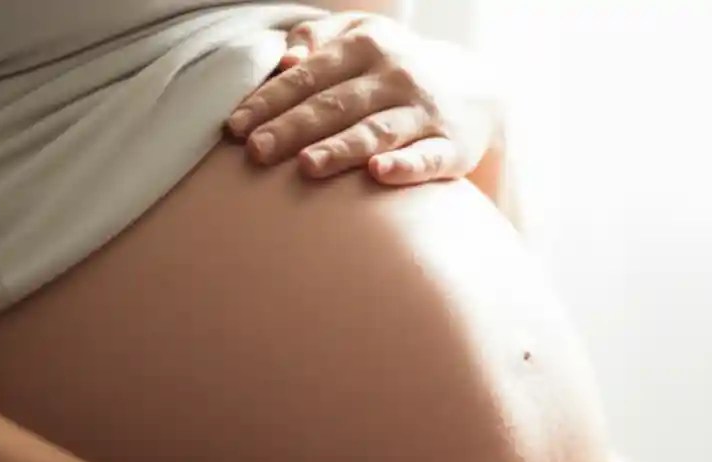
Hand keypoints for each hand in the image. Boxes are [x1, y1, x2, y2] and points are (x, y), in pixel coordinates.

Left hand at [225, 13, 500, 184]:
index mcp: (367, 45)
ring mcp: (425, 113)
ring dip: (340, 148)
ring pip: (376, 131)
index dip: (270, 100)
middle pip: (336, 104)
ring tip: (306, 166)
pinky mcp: (452, 149)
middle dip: (294, 128)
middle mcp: (396, 76)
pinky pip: (426, 159)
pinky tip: (377, 174)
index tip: (235, 127)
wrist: (476, 91)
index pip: (309, 75)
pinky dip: (404, 167)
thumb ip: (317, 40)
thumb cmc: (396, 67)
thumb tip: (284, 60)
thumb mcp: (361, 37)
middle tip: (256, 152)